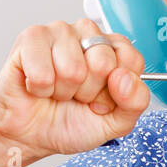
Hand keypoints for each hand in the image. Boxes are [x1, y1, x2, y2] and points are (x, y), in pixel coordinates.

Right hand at [0, 18, 148, 163]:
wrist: (30, 135)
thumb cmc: (69, 123)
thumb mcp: (115, 123)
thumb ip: (135, 103)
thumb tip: (125, 78)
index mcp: (114, 49)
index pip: (131, 60)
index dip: (117, 91)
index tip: (102, 99)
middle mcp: (89, 34)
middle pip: (103, 63)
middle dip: (88, 92)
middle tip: (76, 96)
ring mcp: (60, 31)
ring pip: (73, 69)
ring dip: (62, 91)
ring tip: (56, 91)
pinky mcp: (31, 37)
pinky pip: (44, 72)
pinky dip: (40, 89)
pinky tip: (38, 86)